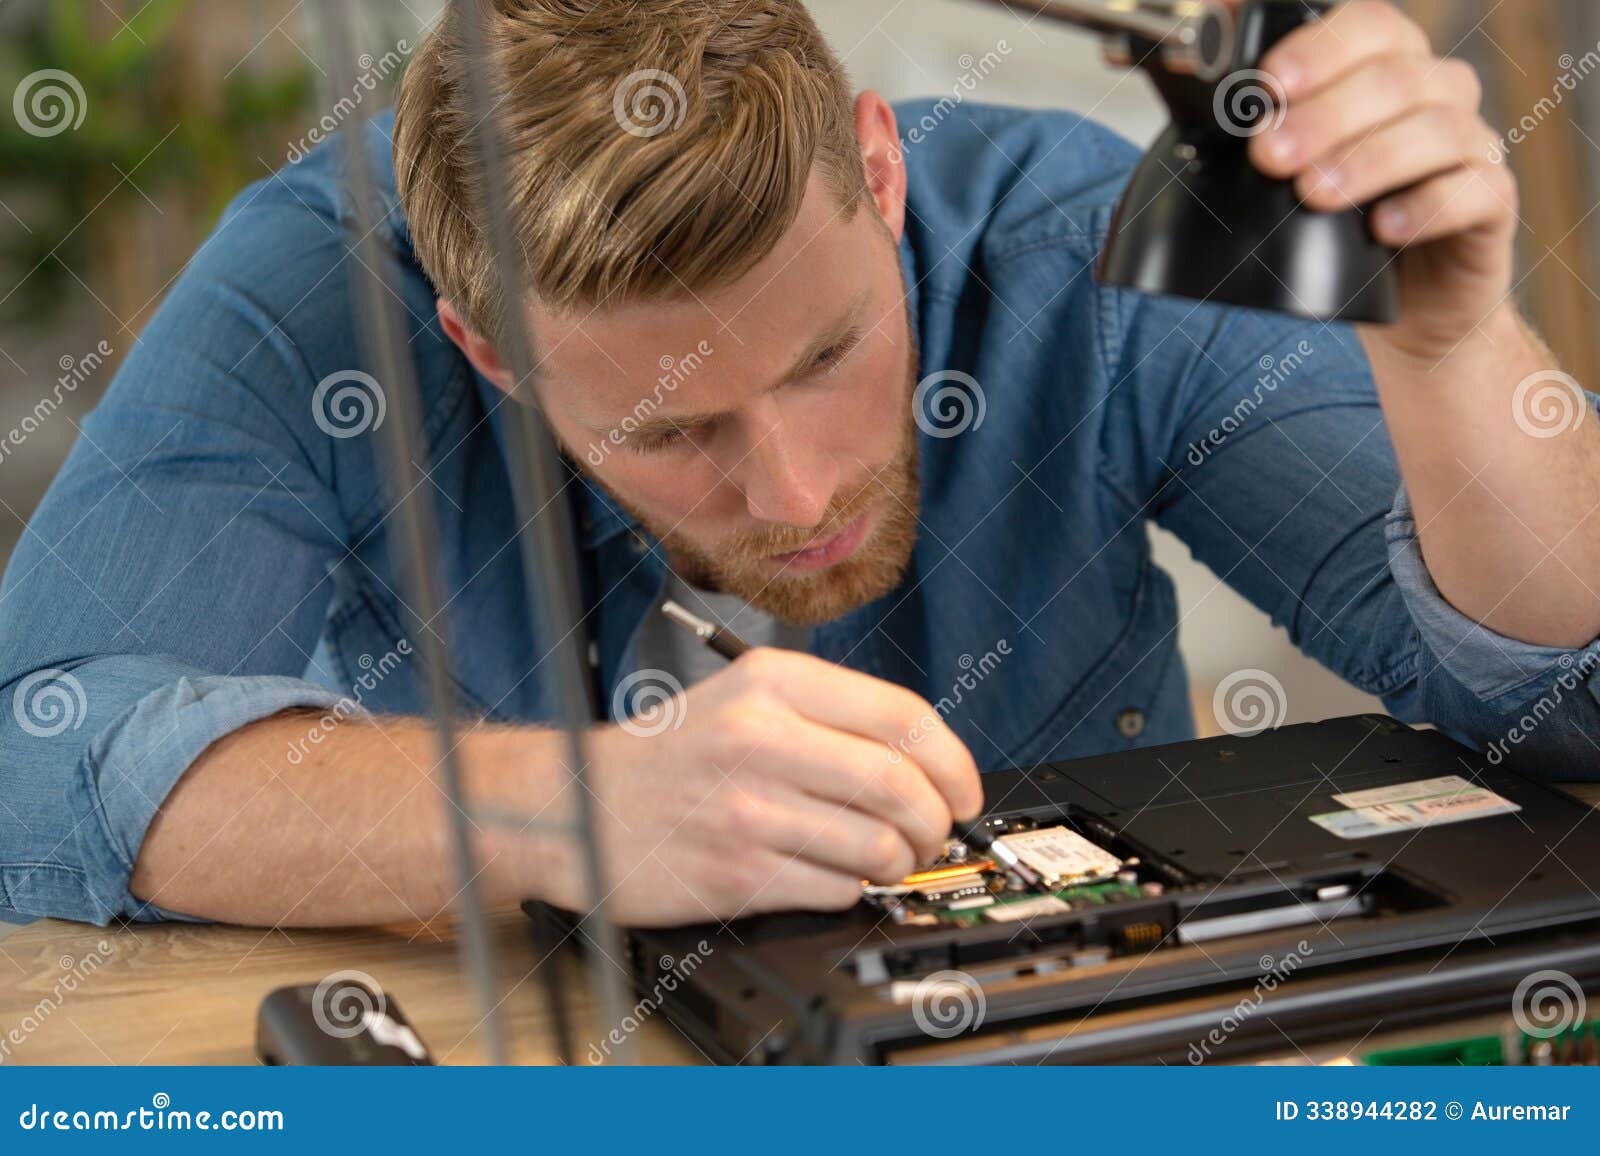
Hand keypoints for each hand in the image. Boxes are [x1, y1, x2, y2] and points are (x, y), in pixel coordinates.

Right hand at [547, 648, 982, 926]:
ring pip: (877, 844)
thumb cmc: (671, 755)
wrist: (580, 804)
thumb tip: (929, 762)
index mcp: (773, 683)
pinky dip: (851, 888)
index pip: (902, 715)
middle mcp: (761, 737)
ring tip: (885, 856)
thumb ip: (832, 716)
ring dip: (900, 861)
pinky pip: (836, 888)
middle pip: (900, 784)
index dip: (954, 762)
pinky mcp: (737, 871)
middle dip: (936, 820)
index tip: (964, 790)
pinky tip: (829, 872)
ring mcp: (748, 807)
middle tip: (932, 831)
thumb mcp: (746, 697)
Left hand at [1241, 0, 1516, 358]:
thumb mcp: (1297, 179)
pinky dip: (1426, 206)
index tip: (1270, 85)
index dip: (1319, 49)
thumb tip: (1203, 104)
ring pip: (1436, 129)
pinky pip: (1474, 191)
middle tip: (1270, 155)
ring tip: (1313, 193)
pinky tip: (1382, 229)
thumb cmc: (1343, 232)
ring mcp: (1472, 147)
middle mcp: (1437, 97)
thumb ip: (1267, 137)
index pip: (1369, 27)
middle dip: (1324, 115)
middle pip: (1395, 78)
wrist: (1408, 308)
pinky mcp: (1492, 204)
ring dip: (1368, 158)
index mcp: (1389, 70)